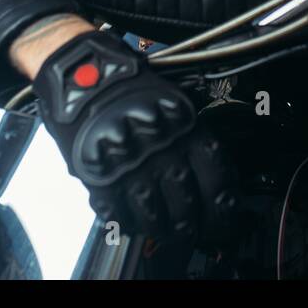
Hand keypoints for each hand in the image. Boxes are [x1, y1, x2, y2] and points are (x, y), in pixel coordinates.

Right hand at [32, 28, 236, 243]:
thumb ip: (192, 133)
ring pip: (155, 215)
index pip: (216, 178)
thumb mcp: (173, 98)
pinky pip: (118, 214)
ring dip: (163, 230)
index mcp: (184, 128)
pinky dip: (127, 225)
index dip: (224, 206)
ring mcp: (130, 167)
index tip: (226, 217)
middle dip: (194, 225)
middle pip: (187, 203)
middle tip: (195, 232)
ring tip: (166, 232)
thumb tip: (213, 172)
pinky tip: (133, 224)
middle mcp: (161, 150)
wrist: (81, 75)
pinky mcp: (99, 178)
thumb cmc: (126, 84)